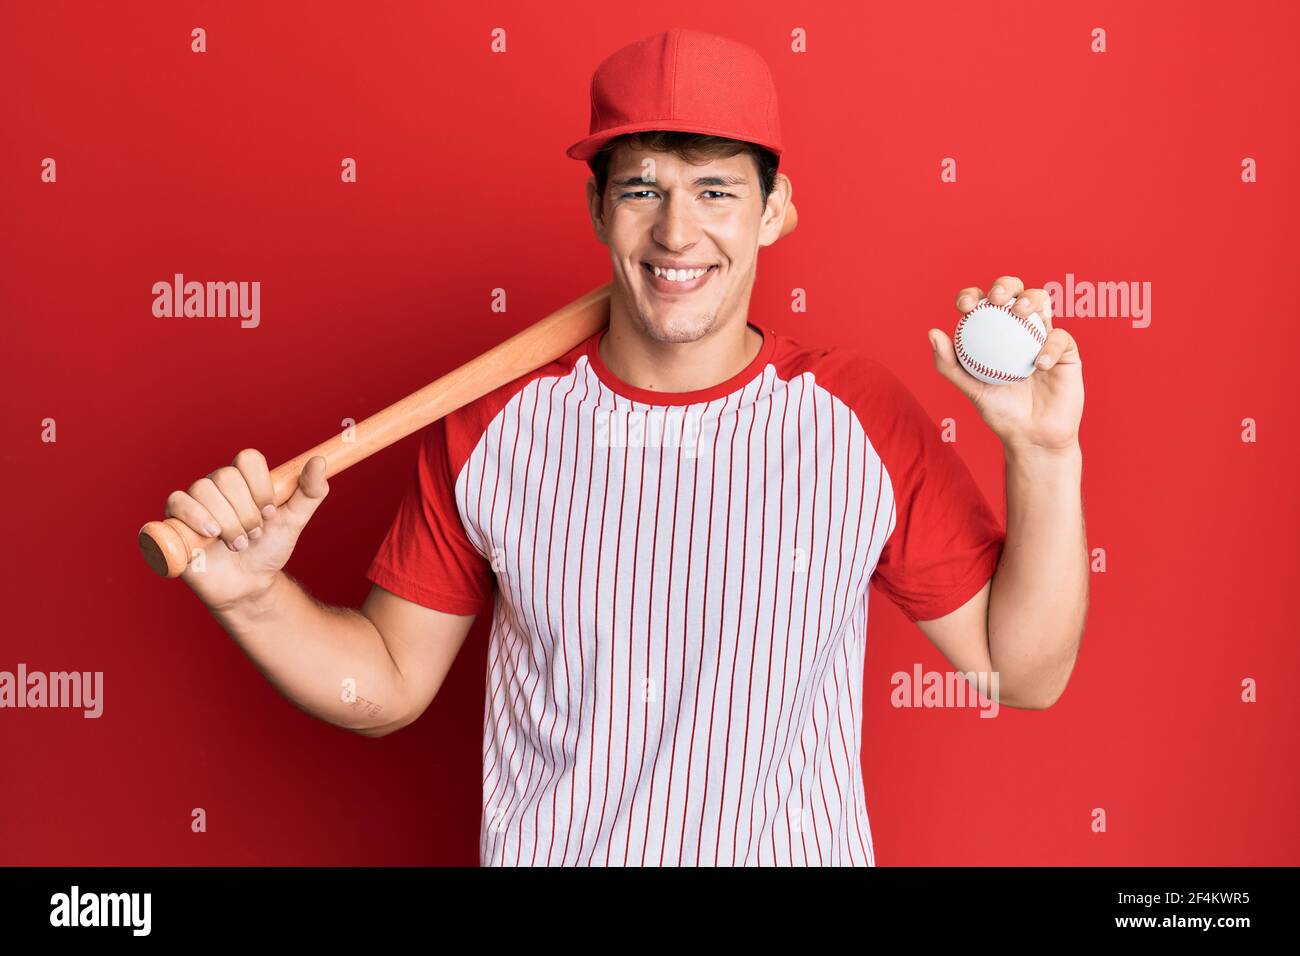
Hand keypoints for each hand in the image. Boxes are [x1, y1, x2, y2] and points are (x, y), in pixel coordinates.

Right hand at [165, 451, 330, 611]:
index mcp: (244, 479)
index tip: (270, 511)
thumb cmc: (269, 549)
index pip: (248, 458)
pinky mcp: (175, 520)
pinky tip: (212, 536)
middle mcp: (217, 485)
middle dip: (246, 512)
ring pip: (203, 490)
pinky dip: (196, 518)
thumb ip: (311, 491)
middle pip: (226, 477)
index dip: (260, 485)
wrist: (248, 584)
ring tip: (238, 544)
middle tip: (255, 535)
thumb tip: (320, 462)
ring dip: (227, 522)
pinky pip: (177, 502)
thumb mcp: (295, 520)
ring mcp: (194, 502)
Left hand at [928, 275, 1083, 453]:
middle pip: (1014, 292)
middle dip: (1005, 285)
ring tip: (1020, 313)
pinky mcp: (1066, 350)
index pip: (982, 304)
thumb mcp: (971, 388)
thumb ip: (950, 364)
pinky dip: (1049, 348)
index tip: (965, 307)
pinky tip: (1039, 364)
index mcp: (993, 332)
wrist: (1032, 436)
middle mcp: (1018, 328)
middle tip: (995, 299)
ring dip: (1031, 299)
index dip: (972, 296)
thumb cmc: (1000, 412)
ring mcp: (1044, 336)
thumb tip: (932, 333)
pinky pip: (1060, 338)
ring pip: (1042, 301)